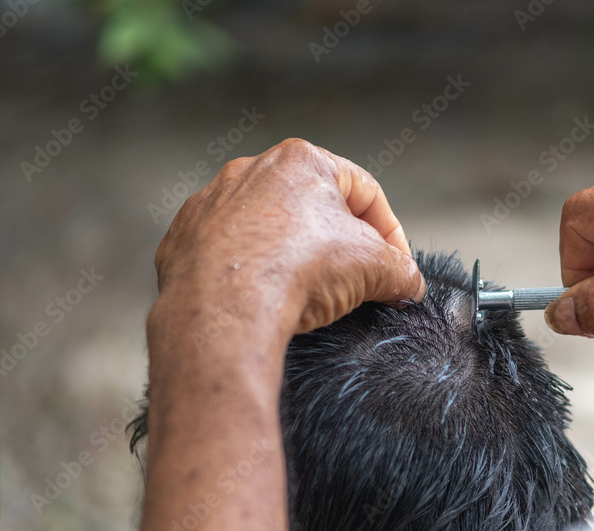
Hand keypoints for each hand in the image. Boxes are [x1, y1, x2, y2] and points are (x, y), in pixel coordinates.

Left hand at [152, 138, 424, 340]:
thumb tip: (409, 284)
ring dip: (293, 255)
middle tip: (355, 282)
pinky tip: (262, 299)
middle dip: (340, 243)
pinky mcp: (183, 239)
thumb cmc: (299, 270)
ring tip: (306, 294)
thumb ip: (402, 271)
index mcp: (303, 160)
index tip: (396, 268)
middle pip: (314, 207)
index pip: (365, 192)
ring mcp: (211, 203)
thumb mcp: (375, 269)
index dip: (390, 233)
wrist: (222, 308)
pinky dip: (249, 272)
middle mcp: (251, 170)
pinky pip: (228, 252)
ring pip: (268, 228)